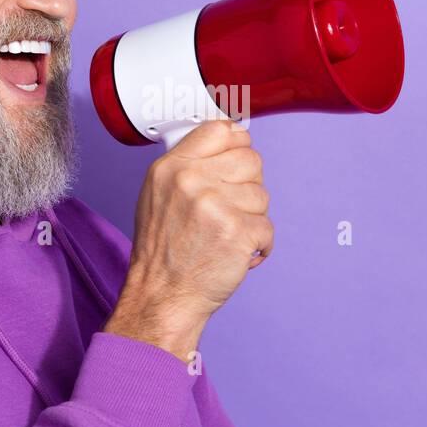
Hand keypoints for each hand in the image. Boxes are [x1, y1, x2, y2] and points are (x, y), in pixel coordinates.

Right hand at [105, 120, 273, 359]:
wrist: (162, 296)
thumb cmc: (163, 251)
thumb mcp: (158, 195)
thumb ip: (189, 165)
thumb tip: (231, 139)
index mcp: (171, 168)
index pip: (219, 130)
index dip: (238, 142)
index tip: (240, 156)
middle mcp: (190, 181)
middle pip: (250, 159)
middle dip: (248, 186)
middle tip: (232, 210)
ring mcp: (215, 205)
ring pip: (262, 194)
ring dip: (253, 218)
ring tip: (228, 236)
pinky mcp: (237, 231)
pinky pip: (267, 226)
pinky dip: (259, 244)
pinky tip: (238, 253)